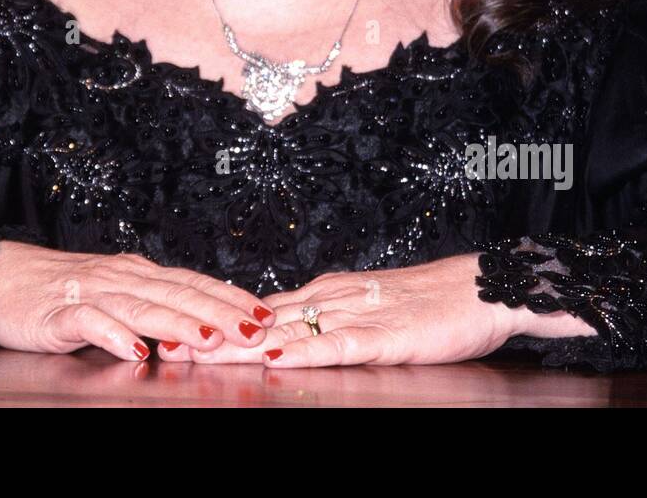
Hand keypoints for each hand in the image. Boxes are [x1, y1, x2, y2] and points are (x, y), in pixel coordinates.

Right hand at [0, 246, 275, 359]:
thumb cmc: (57, 290)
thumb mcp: (112, 293)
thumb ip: (149, 306)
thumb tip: (199, 323)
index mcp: (136, 273)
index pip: (192, 282)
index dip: (229, 296)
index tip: (265, 311)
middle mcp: (120, 277)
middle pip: (177, 293)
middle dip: (219, 311)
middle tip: (254, 328)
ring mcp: (90, 293)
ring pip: (142, 307)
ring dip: (179, 324)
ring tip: (209, 339)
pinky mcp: (59, 315)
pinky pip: (90, 324)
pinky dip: (115, 335)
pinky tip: (135, 351)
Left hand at [155, 253, 550, 366]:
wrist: (481, 287)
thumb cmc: (431, 304)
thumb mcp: (368, 309)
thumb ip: (328, 323)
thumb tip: (286, 338)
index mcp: (326, 291)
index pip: (259, 309)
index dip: (216, 323)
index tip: (175, 333)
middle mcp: (331, 297)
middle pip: (259, 319)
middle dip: (211, 336)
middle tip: (165, 346)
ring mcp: (354, 314)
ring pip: (286, 331)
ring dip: (239, 346)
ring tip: (198, 356)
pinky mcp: (382, 335)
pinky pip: (335, 345)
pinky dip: (303, 353)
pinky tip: (276, 360)